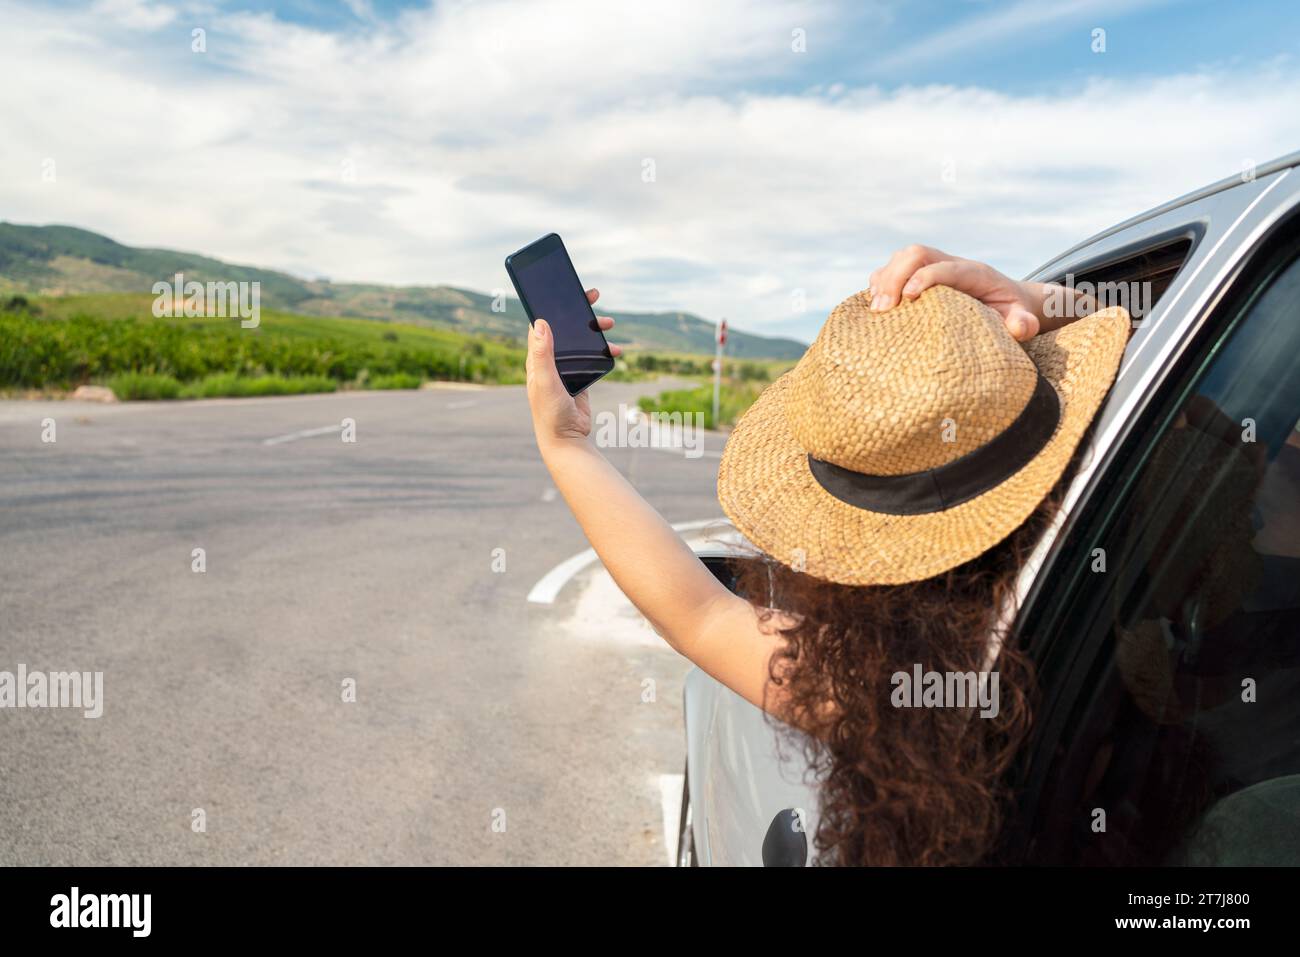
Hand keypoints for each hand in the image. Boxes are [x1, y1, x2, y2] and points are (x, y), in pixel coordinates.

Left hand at [525, 288, 620, 445]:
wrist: (565, 439)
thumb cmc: (550, 413)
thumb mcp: (545, 381)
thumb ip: (542, 354)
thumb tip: (539, 322)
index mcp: (536, 358)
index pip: (541, 324)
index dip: (550, 305)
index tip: (566, 291)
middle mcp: (549, 361)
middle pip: (564, 328)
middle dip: (579, 312)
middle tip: (594, 297)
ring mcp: (564, 369)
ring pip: (580, 341)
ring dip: (594, 331)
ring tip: (609, 325)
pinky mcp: (579, 379)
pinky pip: (592, 358)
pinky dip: (603, 351)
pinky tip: (614, 350)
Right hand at [867, 245, 1042, 340]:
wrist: (1011, 301)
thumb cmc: (1013, 314)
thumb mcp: (1022, 320)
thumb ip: (1023, 323)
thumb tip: (1019, 327)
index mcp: (974, 273)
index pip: (944, 267)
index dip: (924, 278)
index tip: (909, 299)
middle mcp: (951, 264)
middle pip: (916, 254)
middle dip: (896, 277)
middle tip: (883, 309)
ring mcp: (934, 267)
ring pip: (901, 258)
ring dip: (885, 279)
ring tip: (877, 310)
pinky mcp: (921, 276)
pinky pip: (894, 269)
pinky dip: (880, 283)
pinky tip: (877, 305)